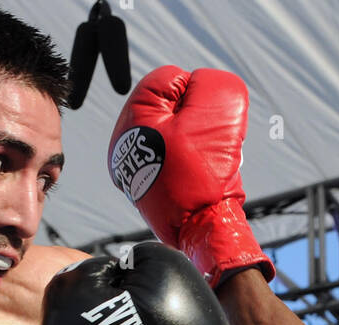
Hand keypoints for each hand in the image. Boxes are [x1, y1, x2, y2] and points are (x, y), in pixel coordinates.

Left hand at [109, 65, 273, 288]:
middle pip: (169, 110)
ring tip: (203, 163)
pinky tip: (197, 177)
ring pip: (173, 135)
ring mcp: (132, 167)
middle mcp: (124, 143)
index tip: (206, 122)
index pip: (169, 80)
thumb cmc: (204, 174)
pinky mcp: (145, 187)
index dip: (197, 95)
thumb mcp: (213, 115)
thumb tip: (198, 84)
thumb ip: (209, 85)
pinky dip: (189, 163)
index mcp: (132, 119)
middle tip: (207, 143)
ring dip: (195, 142)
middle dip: (195, 120)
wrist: (201, 229)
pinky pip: (172, 161)